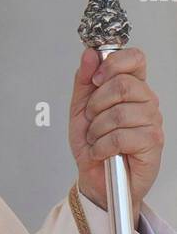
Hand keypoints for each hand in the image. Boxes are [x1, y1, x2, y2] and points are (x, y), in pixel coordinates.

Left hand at [69, 46, 163, 226]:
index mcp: (132, 88)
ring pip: (119, 113)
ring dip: (97, 129)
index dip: (113, 63)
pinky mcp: (152, 143)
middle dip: (96, 104)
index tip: (95, 79)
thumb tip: (90, 54)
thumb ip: (84, 80)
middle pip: (122, 85)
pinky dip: (102, 146)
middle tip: (91, 119)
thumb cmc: (92, 144)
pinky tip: (102, 152)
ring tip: (96, 139)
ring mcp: (152, 122)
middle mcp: (146, 101)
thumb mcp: (80, 108)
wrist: (95, 178)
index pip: (135, 58)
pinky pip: (121, 136)